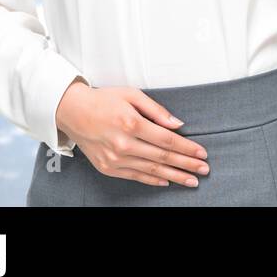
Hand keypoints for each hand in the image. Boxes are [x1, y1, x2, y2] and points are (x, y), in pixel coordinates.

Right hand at [56, 80, 209, 186]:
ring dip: (174, 176)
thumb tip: (178, 125)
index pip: (167, 140)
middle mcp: (123, 144)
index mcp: (131, 124)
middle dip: (187, 165)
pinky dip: (152, 180)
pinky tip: (167, 181)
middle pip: (162, 158)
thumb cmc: (104, 100)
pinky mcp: (107, 168)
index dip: (187, 148)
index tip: (202, 153)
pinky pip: (135, 176)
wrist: (72, 112)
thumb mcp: (132, 95)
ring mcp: (114, 159)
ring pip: (151, 171)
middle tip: (204, 170)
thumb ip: (157, 110)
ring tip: (192, 180)